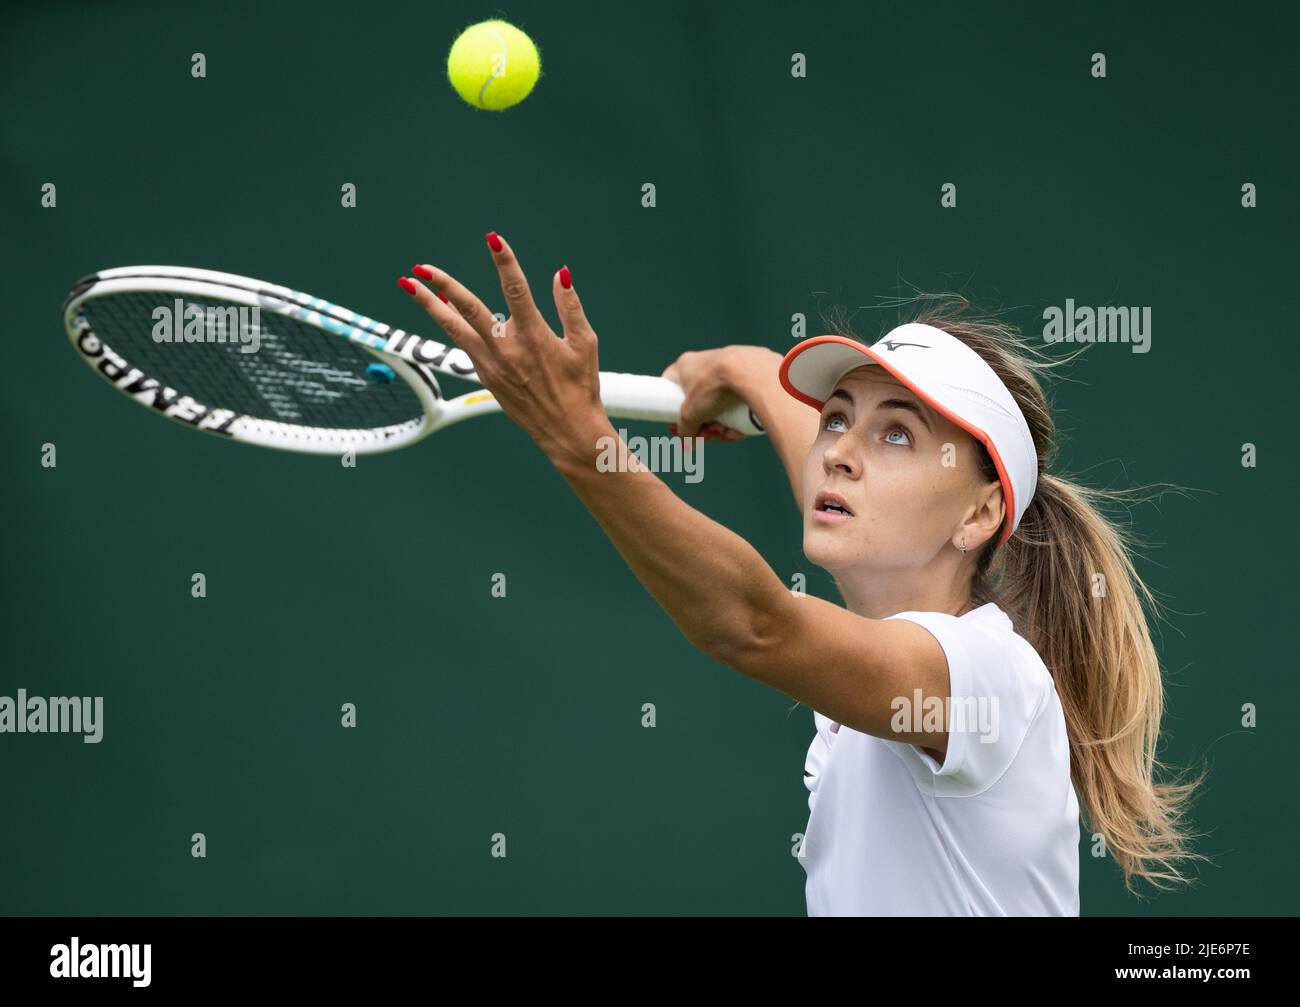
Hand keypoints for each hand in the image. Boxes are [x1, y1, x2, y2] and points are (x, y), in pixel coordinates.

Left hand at [399, 232, 609, 460]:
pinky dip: (451, 325)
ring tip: (409, 286)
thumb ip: (570, 306)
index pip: (516, 289)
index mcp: (534, 336)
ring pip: (453, 328)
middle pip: (468, 309)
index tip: (493, 239)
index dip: (504, 261)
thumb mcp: (585, 343)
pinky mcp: (486, 376)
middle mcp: (507, 349)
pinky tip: (443, 311)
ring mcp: (492, 364)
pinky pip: (464, 344)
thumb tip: (560, 274)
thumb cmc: (580, 387)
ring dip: (429, 305)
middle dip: (443, 285)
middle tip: (421, 268)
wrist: (566, 430)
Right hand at [661, 346, 780, 441]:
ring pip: (719, 402)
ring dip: (721, 424)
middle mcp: (705, 363)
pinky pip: (738, 399)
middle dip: (703, 422)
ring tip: (725, 434)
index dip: (671, 406)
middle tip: (706, 435)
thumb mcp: (691, 414)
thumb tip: (686, 444)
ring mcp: (727, 367)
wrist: (751, 372)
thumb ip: (685, 430)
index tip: (679, 424)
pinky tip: (738, 430)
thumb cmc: (714, 386)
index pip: (670, 385)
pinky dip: (737, 416)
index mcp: (685, 365)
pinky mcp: (747, 374)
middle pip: (699, 399)